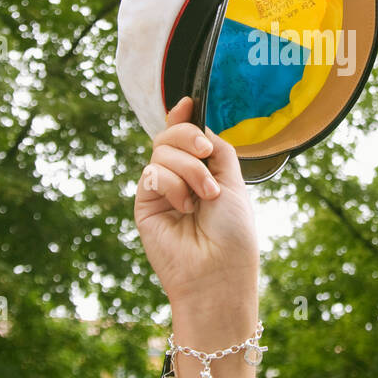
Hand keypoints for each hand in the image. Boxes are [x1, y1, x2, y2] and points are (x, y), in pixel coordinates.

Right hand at [134, 96, 258, 332]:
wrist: (218, 272)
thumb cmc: (233, 233)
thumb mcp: (233, 181)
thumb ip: (216, 149)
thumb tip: (197, 121)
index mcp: (205, 171)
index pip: (188, 136)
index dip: (184, 117)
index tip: (189, 104)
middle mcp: (181, 179)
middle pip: (172, 134)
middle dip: (190, 138)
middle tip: (206, 154)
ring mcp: (162, 191)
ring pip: (162, 150)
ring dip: (189, 169)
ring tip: (204, 197)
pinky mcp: (145, 204)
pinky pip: (153, 172)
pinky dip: (173, 184)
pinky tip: (184, 207)